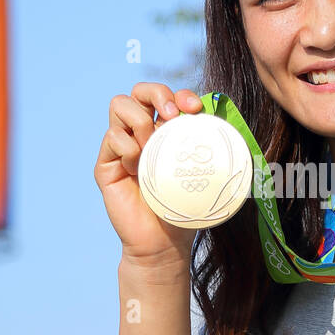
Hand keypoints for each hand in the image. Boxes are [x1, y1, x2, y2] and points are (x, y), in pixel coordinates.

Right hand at [95, 83, 205, 269]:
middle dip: (157, 93)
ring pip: (120, 104)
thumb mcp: (202, 174)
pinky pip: (112, 137)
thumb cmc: (184, 208)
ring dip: (141, 121)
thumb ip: (208, 147)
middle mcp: (140, 134)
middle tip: (172, 114)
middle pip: (138, 91)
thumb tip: (228, 122)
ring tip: (152, 147)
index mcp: (163, 132)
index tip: (195, 109)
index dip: (179, 93)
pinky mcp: (106, 164)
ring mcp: (121, 147)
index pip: (165, 96)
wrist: (164, 243)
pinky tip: (137, 168)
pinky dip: (128, 147)